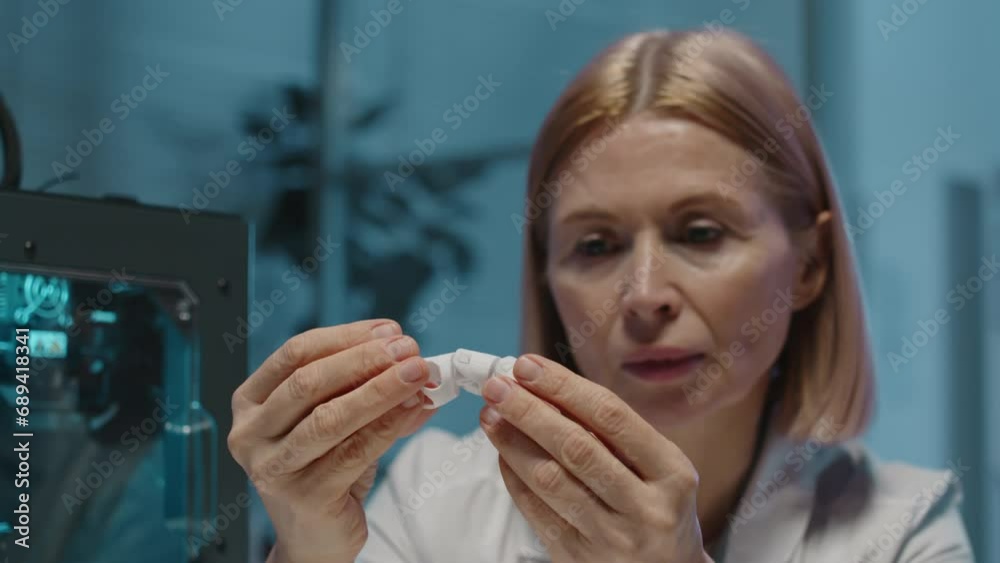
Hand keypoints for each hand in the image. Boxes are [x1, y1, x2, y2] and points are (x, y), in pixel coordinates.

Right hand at [227, 319, 436, 562]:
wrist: (317, 537)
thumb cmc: (325, 470)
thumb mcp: (339, 421)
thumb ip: (365, 389)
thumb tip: (412, 362)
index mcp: (251, 402)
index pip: (295, 354)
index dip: (346, 338)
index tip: (391, 331)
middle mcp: (250, 434)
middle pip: (308, 382)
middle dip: (365, 360)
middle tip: (410, 350)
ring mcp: (272, 468)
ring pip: (330, 417)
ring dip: (380, 390)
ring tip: (418, 375)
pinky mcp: (302, 497)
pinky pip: (352, 453)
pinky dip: (387, 427)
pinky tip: (412, 410)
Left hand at [478, 354, 709, 562]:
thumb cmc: (658, 507)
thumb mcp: (659, 468)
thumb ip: (613, 432)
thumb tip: (544, 388)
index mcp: (672, 473)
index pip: (611, 416)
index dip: (564, 386)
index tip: (528, 366)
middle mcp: (645, 508)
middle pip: (576, 447)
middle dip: (529, 410)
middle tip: (497, 385)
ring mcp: (612, 538)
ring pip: (550, 480)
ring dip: (513, 442)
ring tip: (491, 415)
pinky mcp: (579, 560)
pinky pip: (537, 512)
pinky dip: (514, 478)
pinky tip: (502, 453)